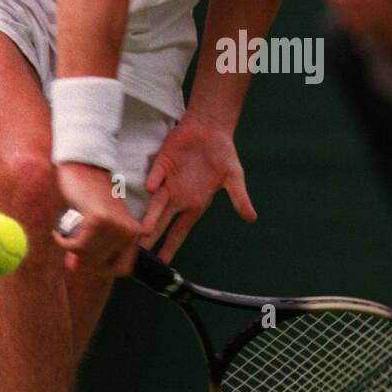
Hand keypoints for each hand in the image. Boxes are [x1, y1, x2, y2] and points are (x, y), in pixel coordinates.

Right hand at [53, 162, 140, 275]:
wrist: (84, 167)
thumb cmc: (89, 196)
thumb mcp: (95, 226)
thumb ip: (89, 248)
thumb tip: (74, 267)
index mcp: (134, 233)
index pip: (123, 270)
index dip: (102, 269)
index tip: (87, 258)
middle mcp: (129, 232)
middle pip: (100, 266)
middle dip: (82, 256)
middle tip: (72, 238)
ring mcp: (115, 227)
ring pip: (87, 257)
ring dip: (71, 248)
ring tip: (67, 231)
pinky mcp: (98, 220)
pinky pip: (76, 246)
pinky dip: (63, 241)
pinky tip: (59, 229)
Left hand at [139, 111, 256, 260]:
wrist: (211, 128)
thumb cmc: (223, 154)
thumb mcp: (234, 177)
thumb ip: (239, 198)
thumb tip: (252, 217)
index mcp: (195, 204)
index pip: (180, 230)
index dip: (171, 246)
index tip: (162, 263)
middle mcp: (179, 196)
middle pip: (163, 221)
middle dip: (153, 237)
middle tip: (139, 254)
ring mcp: (169, 181)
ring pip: (157, 203)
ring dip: (151, 215)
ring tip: (143, 231)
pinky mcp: (163, 164)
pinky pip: (157, 174)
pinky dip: (155, 180)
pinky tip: (152, 188)